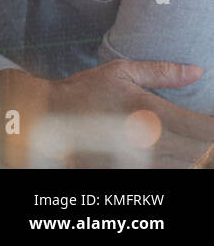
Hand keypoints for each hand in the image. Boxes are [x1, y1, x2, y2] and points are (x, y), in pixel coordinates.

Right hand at [0, 61, 212, 167]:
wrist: (47, 120)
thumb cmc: (83, 91)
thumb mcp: (119, 72)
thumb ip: (161, 72)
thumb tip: (198, 72)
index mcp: (150, 114)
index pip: (206, 129)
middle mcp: (150, 143)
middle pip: (201, 149)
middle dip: (205, 137)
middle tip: (197, 124)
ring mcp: (141, 164)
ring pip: (187, 164)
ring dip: (191, 152)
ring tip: (178, 136)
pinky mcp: (131, 174)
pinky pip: (168, 173)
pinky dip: (174, 162)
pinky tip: (165, 149)